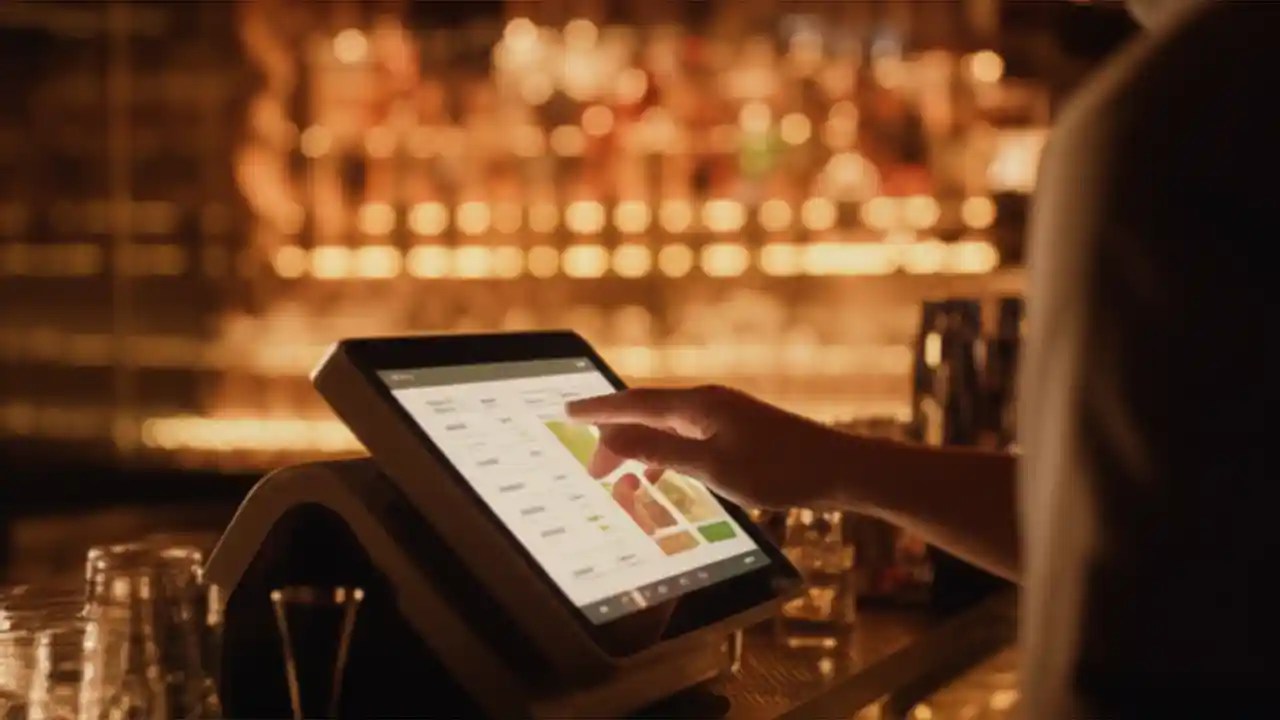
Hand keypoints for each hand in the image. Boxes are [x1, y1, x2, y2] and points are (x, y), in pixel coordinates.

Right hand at [566, 385, 853, 509]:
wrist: (838, 470)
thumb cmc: (778, 470)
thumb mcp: (711, 466)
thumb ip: (661, 451)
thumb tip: (615, 438)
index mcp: (698, 405)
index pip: (634, 403)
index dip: (597, 410)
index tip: (565, 410)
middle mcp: (708, 403)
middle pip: (647, 414)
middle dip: (614, 438)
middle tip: (591, 472)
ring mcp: (725, 416)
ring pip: (666, 428)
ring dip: (639, 450)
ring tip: (619, 477)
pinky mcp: (739, 432)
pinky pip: (686, 438)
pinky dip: (665, 456)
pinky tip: (664, 475)